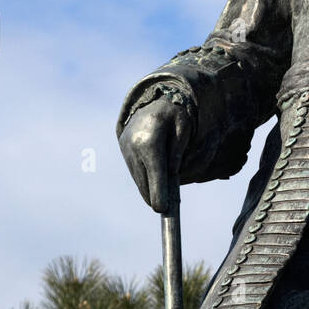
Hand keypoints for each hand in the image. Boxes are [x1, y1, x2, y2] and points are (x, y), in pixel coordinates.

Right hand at [118, 97, 192, 212]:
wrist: (153, 98)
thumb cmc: (175, 114)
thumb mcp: (184, 129)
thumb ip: (178, 152)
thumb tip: (173, 175)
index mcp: (151, 140)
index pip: (156, 172)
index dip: (159, 192)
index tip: (162, 209)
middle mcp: (134, 146)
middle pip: (144, 180)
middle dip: (155, 196)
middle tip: (166, 209)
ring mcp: (126, 149)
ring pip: (138, 179)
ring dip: (150, 190)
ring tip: (163, 199)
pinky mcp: (123, 151)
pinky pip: (135, 172)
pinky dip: (145, 180)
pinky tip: (155, 184)